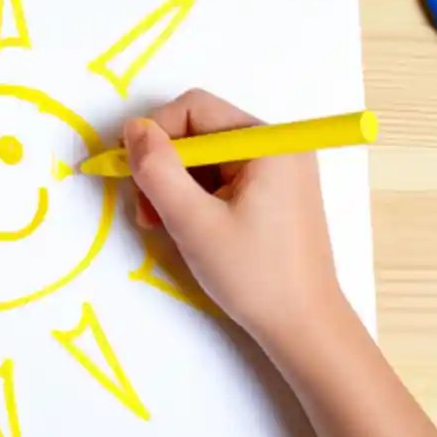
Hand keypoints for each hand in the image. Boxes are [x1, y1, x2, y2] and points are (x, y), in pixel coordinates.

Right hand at [124, 89, 345, 342]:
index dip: (155, 134)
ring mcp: (278, 171)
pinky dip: (196, 198)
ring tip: (163, 225)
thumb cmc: (253, 275)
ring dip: (175, 185)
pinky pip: (222, 179)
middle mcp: (276, 147)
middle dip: (164, 166)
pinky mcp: (275, 194)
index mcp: (266, 143)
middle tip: (147, 212)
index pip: (194, 109)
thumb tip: (133, 130)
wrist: (305, 327)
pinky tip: (187, 228)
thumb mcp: (193, 222)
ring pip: (206, 158)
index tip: (131, 175)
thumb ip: (158, 170)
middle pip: (199, 132)